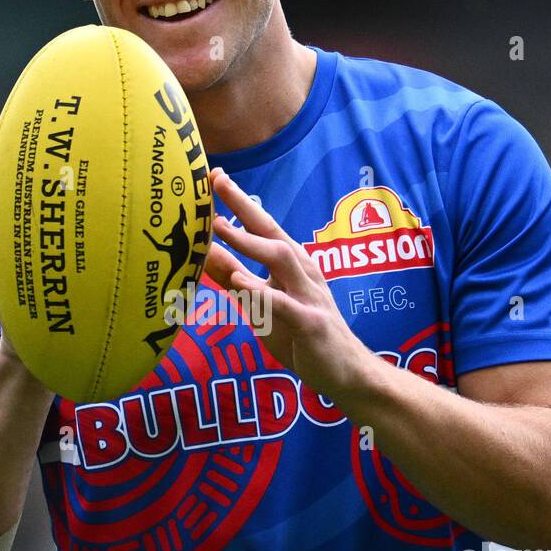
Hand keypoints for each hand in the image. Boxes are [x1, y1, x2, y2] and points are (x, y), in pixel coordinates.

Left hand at [204, 168, 372, 407]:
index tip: (214, 176)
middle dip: (245, 205)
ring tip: (219, 228)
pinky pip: (284, 304)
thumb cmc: (302, 336)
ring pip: (281, 259)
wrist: (346, 374)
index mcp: (293, 266)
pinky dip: (261, 292)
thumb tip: (204, 251)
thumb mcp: (261, 305)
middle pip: (273, 231)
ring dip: (249, 243)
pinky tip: (239, 283)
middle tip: (217, 181)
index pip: (264, 225)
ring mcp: (309, 297)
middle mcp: (304, 273)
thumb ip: (235, 277)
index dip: (240, 201)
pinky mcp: (311, 324)